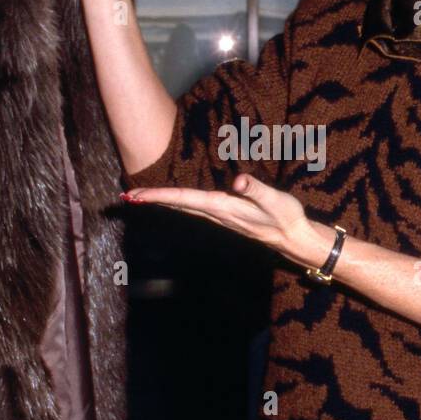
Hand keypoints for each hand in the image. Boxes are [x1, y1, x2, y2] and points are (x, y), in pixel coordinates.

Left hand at [121, 173, 335, 269]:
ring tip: (141, 196)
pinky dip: (178, 201)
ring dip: (162, 201)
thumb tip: (237, 181)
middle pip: (178, 204)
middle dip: (152, 200)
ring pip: (184, 206)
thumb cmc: (286, 217)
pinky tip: (173, 199)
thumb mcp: (274, 200)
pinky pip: (194, 207)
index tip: (137, 195)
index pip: (184, 198)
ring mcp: (219, 216)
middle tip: (126, 196)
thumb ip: (256, 189)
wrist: (294, 238)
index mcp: (223, 207)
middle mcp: (216, 213)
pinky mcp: (225, 214)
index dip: (159, 195)